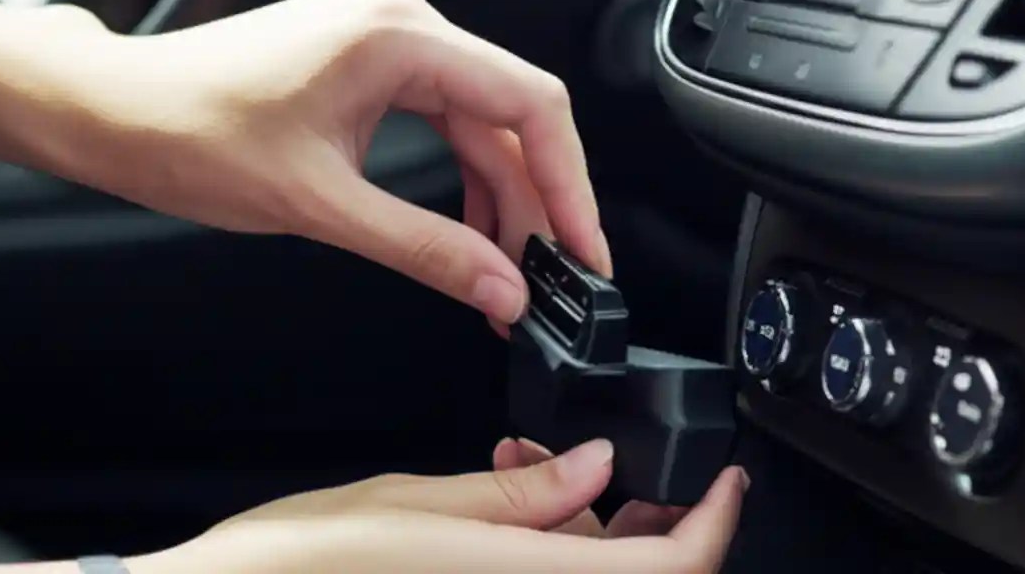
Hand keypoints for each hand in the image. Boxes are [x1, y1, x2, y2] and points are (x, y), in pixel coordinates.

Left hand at [15, 0, 610, 324]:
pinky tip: (469, 232)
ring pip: (484, 124)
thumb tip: (501, 289)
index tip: (585, 247)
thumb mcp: (322, 206)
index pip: (530, 105)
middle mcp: (402, 20)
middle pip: (513, 118)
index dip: (571, 184)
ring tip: (507, 271)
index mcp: (397, 36)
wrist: (115, 111)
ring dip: (502, 198)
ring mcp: (389, 37)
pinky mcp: (374, 60)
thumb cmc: (188, 133)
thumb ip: (426, 250)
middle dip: (537, 203)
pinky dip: (464, 178)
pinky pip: (447, 119)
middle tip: (550, 278)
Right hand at [126, 439, 747, 573]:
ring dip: (591, 527)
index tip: (727, 479)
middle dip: (648, 518)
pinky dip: (549, 548)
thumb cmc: (297, 567)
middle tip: (610, 461)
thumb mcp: (415, 503)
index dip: (714, 523)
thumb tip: (596, 466)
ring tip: (532, 464)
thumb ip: (522, 494)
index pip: (670, 569)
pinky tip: (508, 503)